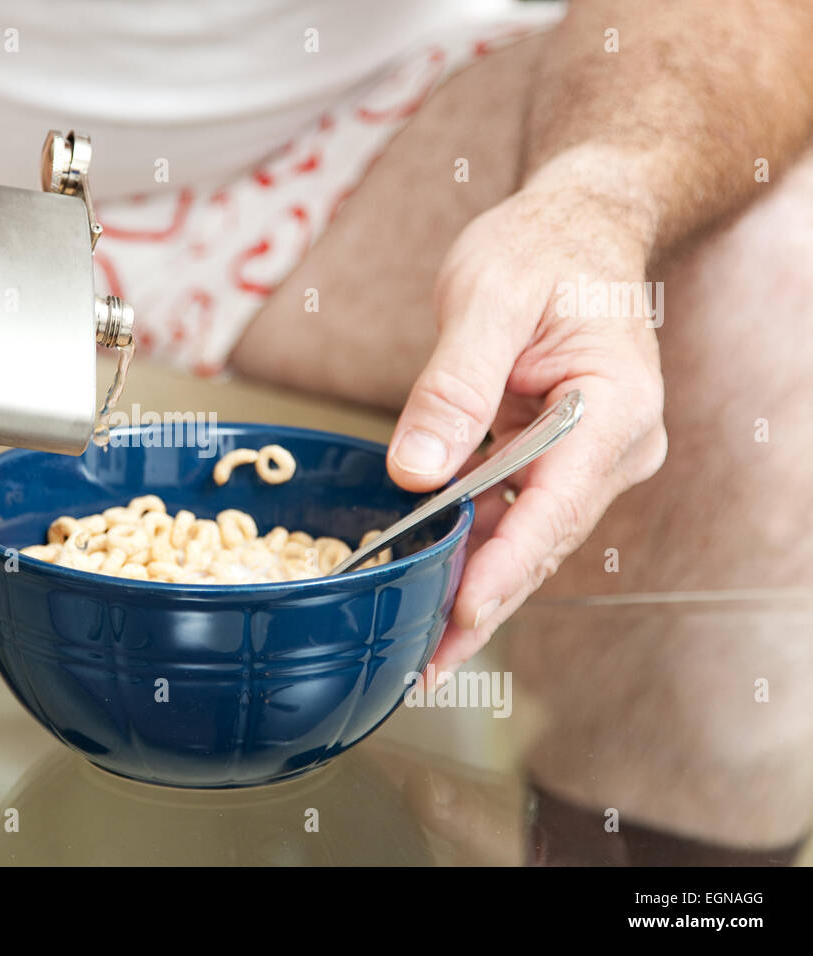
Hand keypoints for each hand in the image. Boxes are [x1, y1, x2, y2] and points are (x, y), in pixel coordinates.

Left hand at [387, 174, 667, 672]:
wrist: (577, 227)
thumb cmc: (541, 248)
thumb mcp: (489, 298)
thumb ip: (454, 386)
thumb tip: (417, 472)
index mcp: (614, 406)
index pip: (555, 504)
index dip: (504, 566)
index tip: (462, 615)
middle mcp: (613, 446)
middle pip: (540, 541)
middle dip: (482, 606)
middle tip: (426, 668)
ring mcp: (588, 459)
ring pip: (525, 540)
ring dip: (473, 591)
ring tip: (422, 651)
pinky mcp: (557, 460)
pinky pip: (512, 516)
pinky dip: (473, 552)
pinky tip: (432, 587)